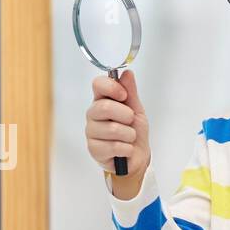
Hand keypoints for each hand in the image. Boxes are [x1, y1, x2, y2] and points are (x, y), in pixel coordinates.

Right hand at [85, 70, 150, 196]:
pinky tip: (124, 149)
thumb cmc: (134, 131)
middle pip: (104, 107)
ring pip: (112, 129)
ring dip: (129, 134)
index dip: (111, 87)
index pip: (97, 84)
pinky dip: (126, 148)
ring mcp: (91, 132)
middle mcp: (93, 114)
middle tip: (130, 121)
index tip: (123, 96)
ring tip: (128, 138)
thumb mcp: (136, 109)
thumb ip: (130, 92)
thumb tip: (127, 73)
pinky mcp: (93, 149)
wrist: (137, 157)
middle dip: (125, 116)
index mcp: (102, 100)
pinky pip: (114, 146)